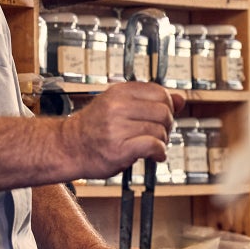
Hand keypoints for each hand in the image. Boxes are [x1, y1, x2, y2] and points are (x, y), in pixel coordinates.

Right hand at [60, 83, 185, 178]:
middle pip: (164, 111)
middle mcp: (117, 107)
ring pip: (160, 130)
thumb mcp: (119, 106)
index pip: (160, 92)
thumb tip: (182, 99)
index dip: (167, 106)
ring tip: (151, 146)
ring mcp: (117, 128)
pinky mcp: (119, 149)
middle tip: (158, 134)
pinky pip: (153, 146)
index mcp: (119, 92)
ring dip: (161, 141)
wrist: (68, 147)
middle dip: (167, 126)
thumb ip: (150, 101)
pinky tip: (155, 156)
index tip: (160, 118)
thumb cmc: (94, 128)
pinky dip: (159, 153)